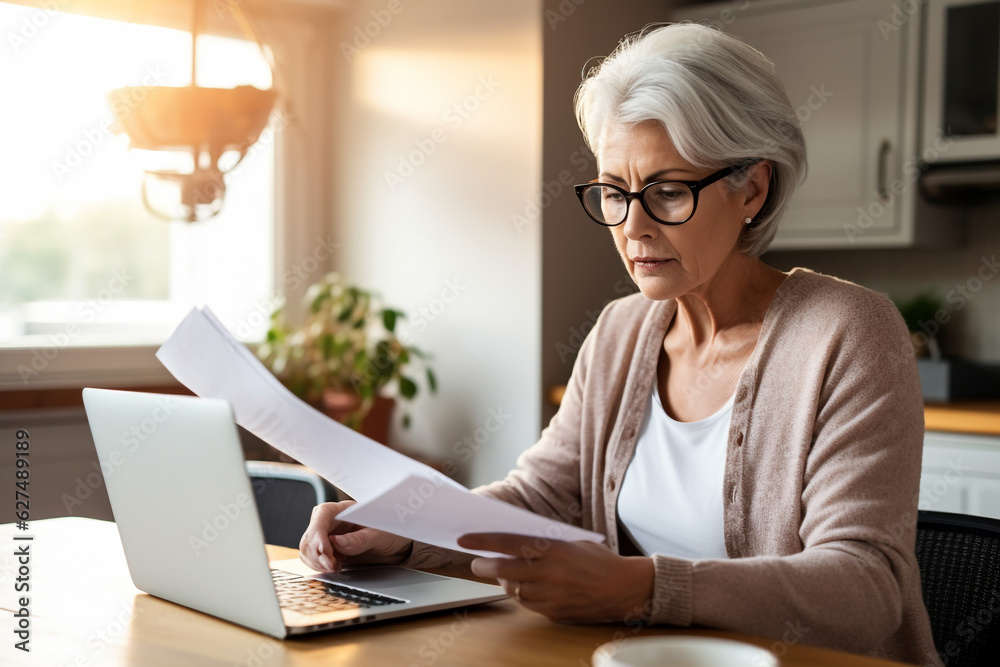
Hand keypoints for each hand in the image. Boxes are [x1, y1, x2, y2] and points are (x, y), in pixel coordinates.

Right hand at [299, 500, 412, 571]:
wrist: (394, 545)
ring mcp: (327, 535)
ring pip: (308, 548)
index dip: (318, 532)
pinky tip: (334, 567)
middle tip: (333, 565)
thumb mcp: (379, 534)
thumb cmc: (389, 531)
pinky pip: (312, 558)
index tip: (326, 550)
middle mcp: (331, 521)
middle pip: (311, 534)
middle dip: (317, 553)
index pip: (321, 514)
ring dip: (317, 561)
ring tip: (336, 567)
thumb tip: (335, 542)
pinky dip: (319, 566)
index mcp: (343, 509)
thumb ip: (358, 539)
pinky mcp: (327, 550)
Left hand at [458, 533, 653, 623]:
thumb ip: (543, 542)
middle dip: (485, 565)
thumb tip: (510, 542)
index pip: (510, 543)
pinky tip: (524, 586)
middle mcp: (552, 573)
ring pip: (514, 589)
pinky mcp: (555, 612)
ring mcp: (553, 596)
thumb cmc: (598, 560)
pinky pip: (528, 604)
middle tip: (476, 561)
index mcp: (555, 549)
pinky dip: (521, 594)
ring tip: (503, 573)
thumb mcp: (572, 541)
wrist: (624, 589)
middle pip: (505, 570)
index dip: (483, 541)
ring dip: (505, 581)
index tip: (465, 539)